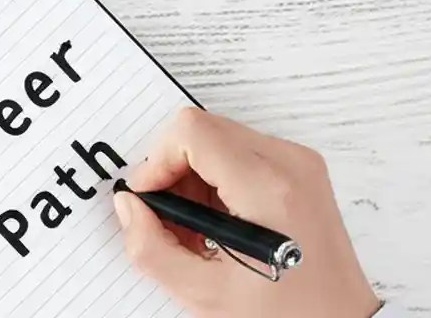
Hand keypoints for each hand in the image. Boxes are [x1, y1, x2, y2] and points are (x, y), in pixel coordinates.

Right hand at [114, 108, 379, 317]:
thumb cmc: (286, 317)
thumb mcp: (204, 294)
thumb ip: (150, 248)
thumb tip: (129, 205)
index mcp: (267, 188)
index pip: (192, 131)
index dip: (157, 161)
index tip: (150, 197)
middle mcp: (289, 164)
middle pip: (202, 130)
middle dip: (173, 172)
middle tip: (171, 220)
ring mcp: (300, 163)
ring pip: (218, 138)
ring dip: (192, 177)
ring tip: (196, 230)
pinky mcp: (301, 169)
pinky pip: (240, 151)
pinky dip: (216, 180)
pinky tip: (217, 223)